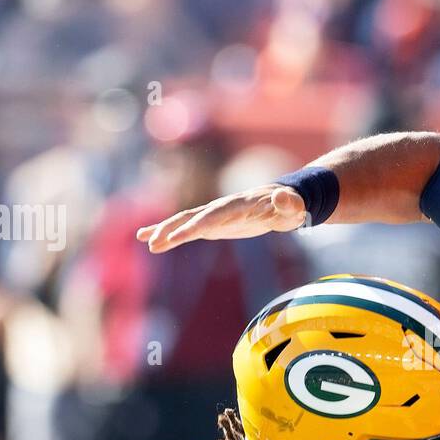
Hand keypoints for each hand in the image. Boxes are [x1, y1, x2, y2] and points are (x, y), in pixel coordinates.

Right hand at [136, 183, 307, 252]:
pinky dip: (171, 233)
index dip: (198, 224)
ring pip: (185, 221)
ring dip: (166, 231)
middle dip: (174, 229)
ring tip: (146, 242)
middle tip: (155, 243)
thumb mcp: (293, 207)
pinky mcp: (214, 224)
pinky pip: (189, 229)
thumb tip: (283, 197)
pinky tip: (153, 241)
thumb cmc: (290, 206)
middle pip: (193, 217)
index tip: (181, 235)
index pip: (215, 215)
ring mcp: (215, 215)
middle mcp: (222, 207)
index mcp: (238, 204)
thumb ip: (287, 203)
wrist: (285, 201)